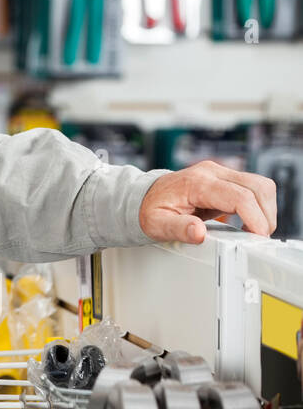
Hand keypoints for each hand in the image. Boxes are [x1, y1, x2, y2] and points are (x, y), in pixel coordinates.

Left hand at [139, 160, 276, 243]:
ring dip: (265, 209)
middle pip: (258, 186)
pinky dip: (258, 206)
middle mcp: (211, 172)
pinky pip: (253, 189)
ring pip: (260, 185)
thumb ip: (178, 228)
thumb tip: (198, 233)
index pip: (240, 196)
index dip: (255, 218)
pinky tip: (249, 221)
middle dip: (266, 214)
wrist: (143, 196)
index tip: (257, 236)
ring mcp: (219, 173)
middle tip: (258, 236)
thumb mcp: (157, 224)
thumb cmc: (149, 209)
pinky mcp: (224, 179)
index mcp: (196, 183)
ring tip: (254, 230)